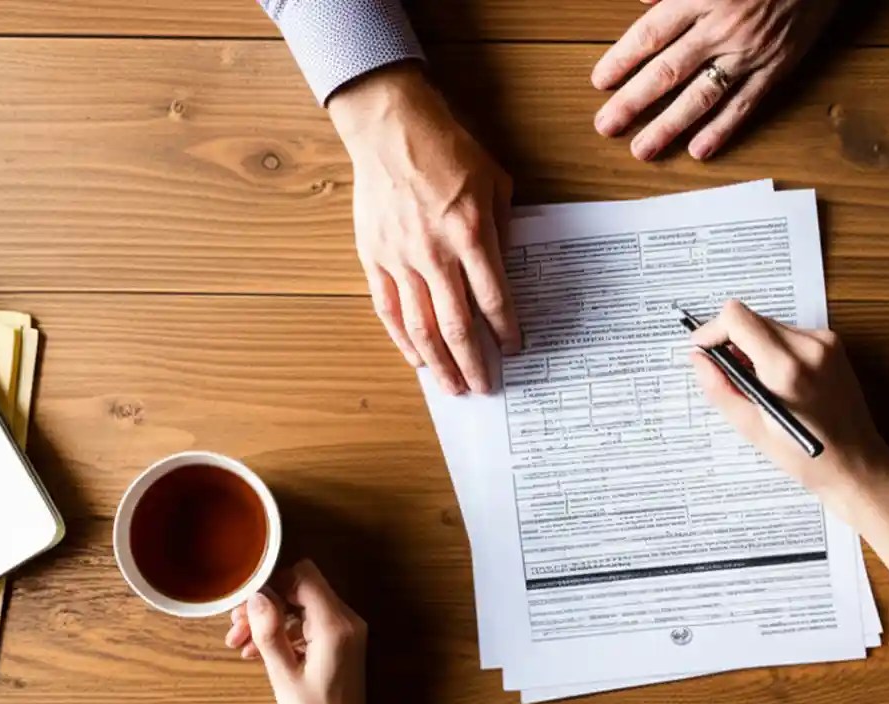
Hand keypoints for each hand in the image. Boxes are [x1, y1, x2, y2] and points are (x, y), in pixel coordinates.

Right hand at [225, 560, 366, 703]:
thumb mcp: (284, 675)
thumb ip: (269, 632)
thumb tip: (256, 595)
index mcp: (336, 625)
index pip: (305, 576)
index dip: (273, 583)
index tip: (246, 602)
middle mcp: (347, 620)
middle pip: (302, 590)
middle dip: (267, 604)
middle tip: (236, 626)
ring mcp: (346, 631)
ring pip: (302, 607)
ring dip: (271, 619)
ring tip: (241, 642)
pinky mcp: (341, 642)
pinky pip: (310, 624)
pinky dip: (285, 631)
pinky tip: (259, 650)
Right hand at [329, 63, 520, 394]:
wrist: (391, 130)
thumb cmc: (447, 150)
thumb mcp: (495, 182)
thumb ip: (503, 229)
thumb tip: (505, 270)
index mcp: (470, 235)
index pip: (494, 299)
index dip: (506, 331)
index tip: (514, 350)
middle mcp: (435, 254)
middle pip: (457, 325)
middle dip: (474, 362)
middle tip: (486, 387)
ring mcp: (401, 259)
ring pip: (421, 326)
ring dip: (439, 363)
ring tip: (452, 386)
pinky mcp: (374, 258)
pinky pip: (389, 310)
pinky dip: (403, 340)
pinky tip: (417, 359)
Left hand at [593, 0, 837, 159]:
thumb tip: (641, 2)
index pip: (651, 33)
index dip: (621, 60)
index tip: (599, 82)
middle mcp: (723, 27)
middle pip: (668, 71)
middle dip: (633, 102)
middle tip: (606, 126)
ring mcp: (750, 52)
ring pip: (702, 96)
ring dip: (669, 126)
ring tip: (643, 149)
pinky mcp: (777, 68)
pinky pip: (745, 104)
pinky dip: (721, 130)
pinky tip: (698, 150)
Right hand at [689, 300, 888, 516]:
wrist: (856, 463)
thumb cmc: (808, 455)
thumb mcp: (752, 428)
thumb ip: (720, 388)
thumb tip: (698, 359)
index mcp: (786, 369)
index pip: (736, 318)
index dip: (712, 331)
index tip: (703, 350)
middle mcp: (809, 347)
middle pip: (750, 318)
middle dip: (731, 341)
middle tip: (728, 374)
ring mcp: (825, 342)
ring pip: (768, 324)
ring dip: (752, 346)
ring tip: (757, 384)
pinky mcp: (832, 343)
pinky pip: (787, 333)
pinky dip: (773, 350)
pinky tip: (779, 380)